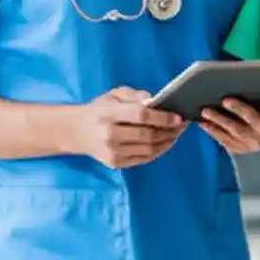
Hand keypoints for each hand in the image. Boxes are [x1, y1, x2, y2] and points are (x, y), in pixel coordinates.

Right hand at [70, 86, 185, 167]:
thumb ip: (135, 96)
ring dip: (167, 142)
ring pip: (148, 150)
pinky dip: (158, 151)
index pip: (141, 116)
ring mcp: (112, 152)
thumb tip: (156, 102)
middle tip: (184, 125)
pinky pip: (143, 159)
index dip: (163, 118)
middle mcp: (109, 135)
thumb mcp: (114, 95)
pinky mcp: (115, 163)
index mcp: (109, 114)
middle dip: (170, 131)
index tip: (179, 117)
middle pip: (147, 135)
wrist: (75, 132)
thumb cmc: (99, 109)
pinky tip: (166, 142)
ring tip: (177, 133)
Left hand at [199, 89, 259, 153]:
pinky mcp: (242, 149)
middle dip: (239, 110)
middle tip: (225, 100)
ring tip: (206, 111)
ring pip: (237, 131)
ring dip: (220, 121)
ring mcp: (255, 144)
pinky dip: (214, 131)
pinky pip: (226, 140)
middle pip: (255, 120)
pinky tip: (204, 123)